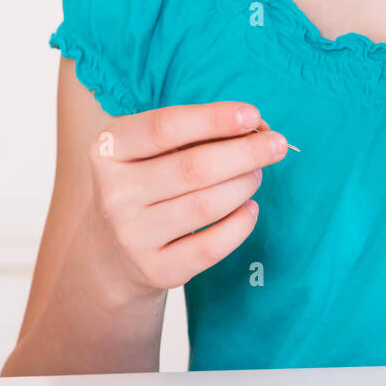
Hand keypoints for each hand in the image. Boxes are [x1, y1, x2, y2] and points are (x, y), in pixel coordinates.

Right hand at [84, 102, 288, 300]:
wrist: (111, 251)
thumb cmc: (146, 180)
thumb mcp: (152, 149)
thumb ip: (197, 132)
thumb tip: (257, 129)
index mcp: (108, 149)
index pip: (165, 127)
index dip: (213, 119)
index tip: (252, 115)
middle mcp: (114, 193)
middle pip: (193, 168)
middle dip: (245, 153)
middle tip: (276, 145)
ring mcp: (131, 236)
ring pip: (205, 206)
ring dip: (244, 185)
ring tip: (257, 174)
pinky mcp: (154, 270)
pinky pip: (211, 247)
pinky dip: (240, 224)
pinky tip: (250, 208)